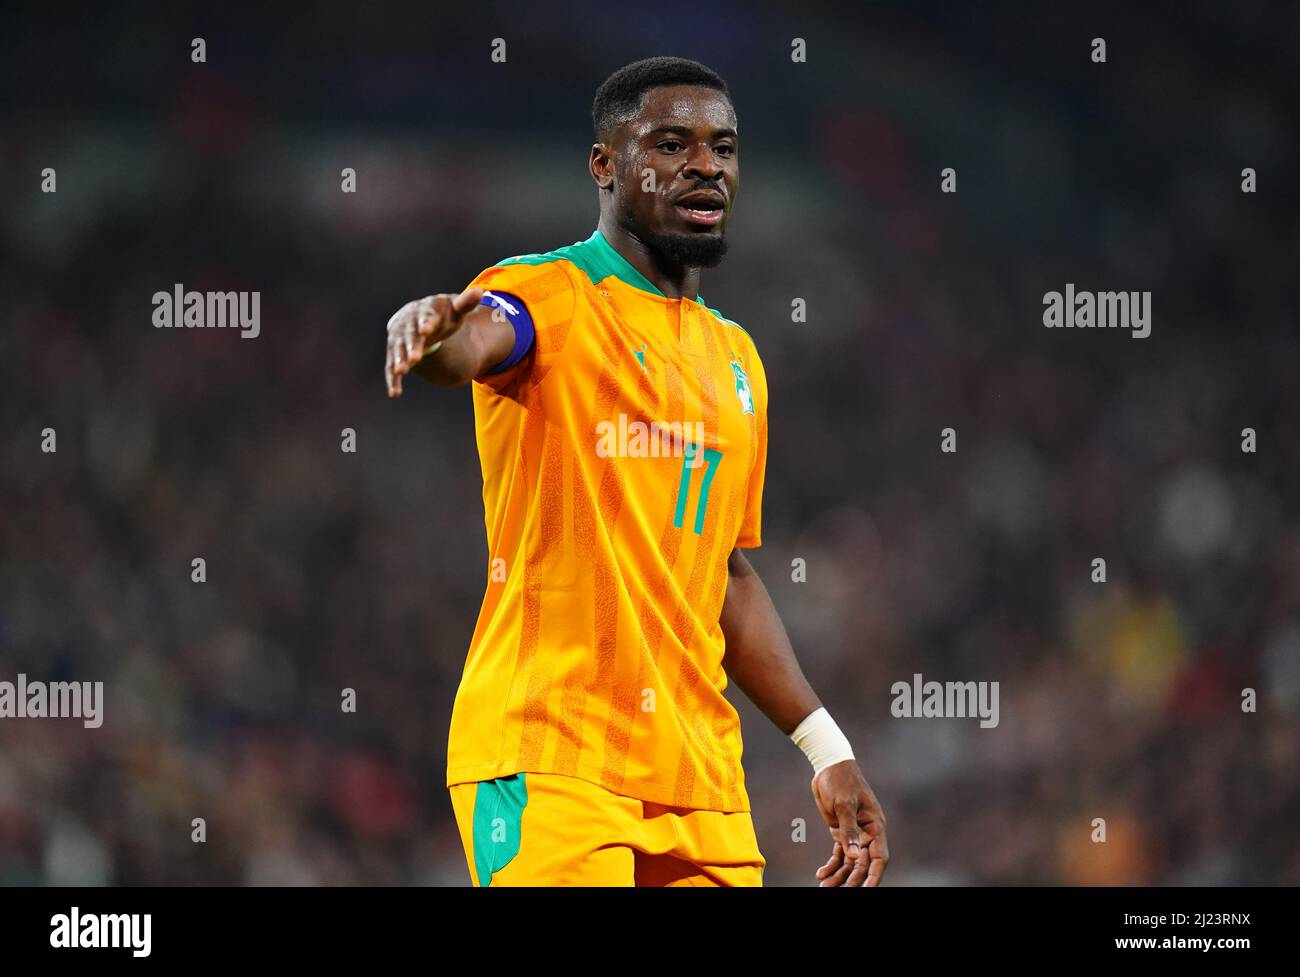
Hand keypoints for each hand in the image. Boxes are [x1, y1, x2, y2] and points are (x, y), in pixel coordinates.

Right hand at [385, 287, 483, 396]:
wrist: (420, 318)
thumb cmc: (442, 315)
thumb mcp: (455, 309)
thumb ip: (465, 303)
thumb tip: (480, 292)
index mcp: (424, 310)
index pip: (425, 315)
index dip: (425, 322)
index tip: (426, 329)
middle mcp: (408, 323)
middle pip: (409, 335)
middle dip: (412, 346)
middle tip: (415, 358)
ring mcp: (399, 339)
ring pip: (398, 350)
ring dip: (399, 360)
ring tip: (402, 371)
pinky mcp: (395, 353)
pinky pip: (392, 367)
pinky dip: (393, 379)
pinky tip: (395, 393)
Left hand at [811, 759, 888, 886]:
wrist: (828, 766)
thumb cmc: (840, 781)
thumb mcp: (844, 804)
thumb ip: (849, 831)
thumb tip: (854, 856)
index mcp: (875, 826)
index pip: (879, 858)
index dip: (873, 876)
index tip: (866, 890)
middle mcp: (868, 833)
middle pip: (862, 864)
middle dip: (851, 880)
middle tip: (835, 891)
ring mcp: (855, 834)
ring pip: (850, 862)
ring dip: (839, 875)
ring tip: (824, 886)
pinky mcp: (841, 832)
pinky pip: (839, 855)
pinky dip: (831, 865)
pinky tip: (821, 873)